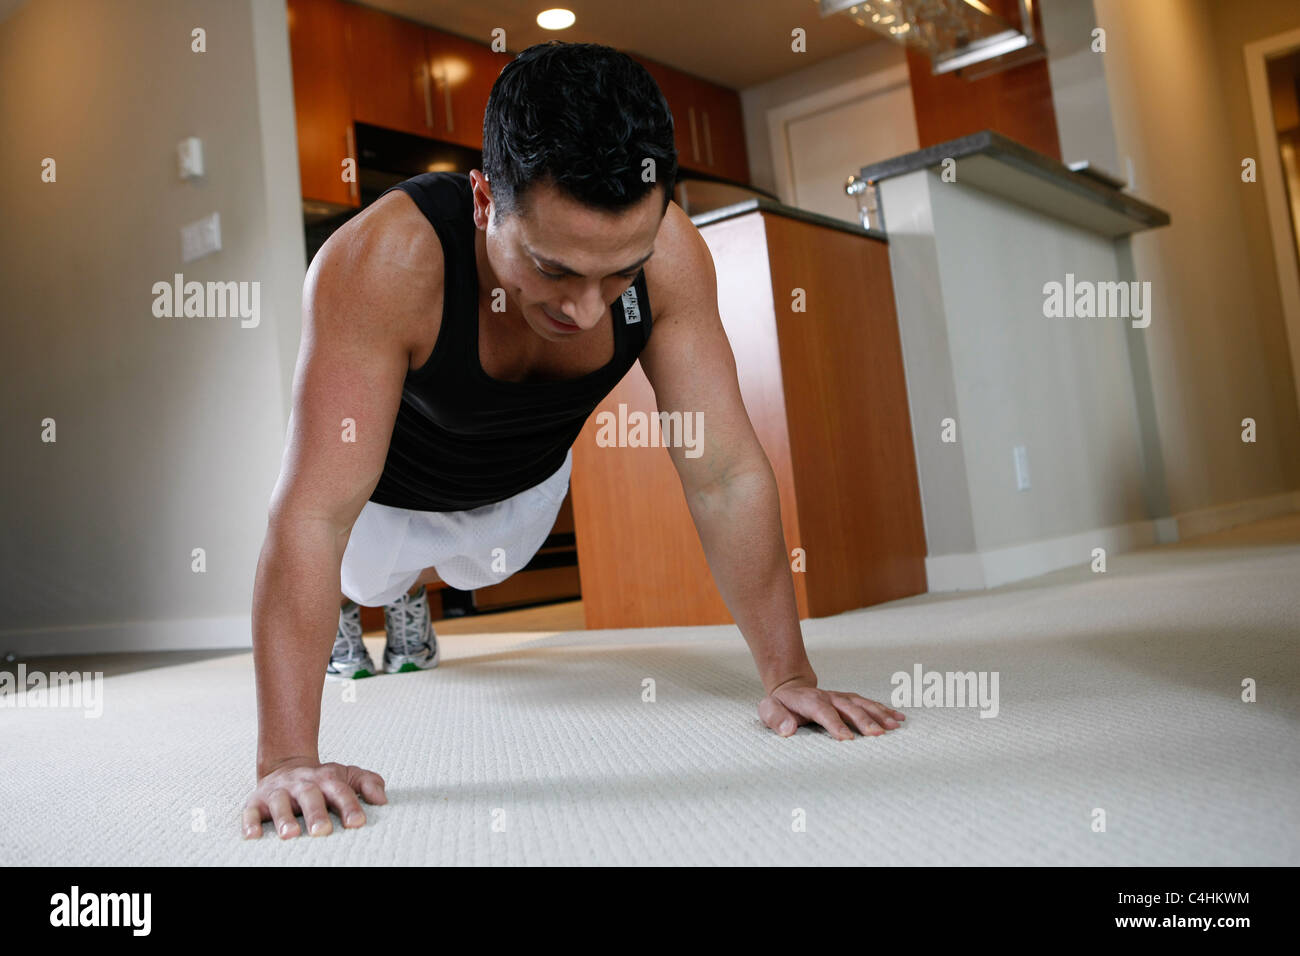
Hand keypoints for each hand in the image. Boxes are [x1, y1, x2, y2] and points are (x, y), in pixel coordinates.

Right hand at [242, 757, 387, 838]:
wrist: (287, 767)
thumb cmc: (323, 780)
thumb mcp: (348, 776)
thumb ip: (368, 783)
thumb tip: (383, 800)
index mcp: (327, 778)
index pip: (341, 791)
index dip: (349, 806)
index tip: (357, 823)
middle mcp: (302, 783)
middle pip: (309, 796)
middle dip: (316, 813)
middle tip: (322, 832)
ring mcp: (278, 791)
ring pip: (279, 802)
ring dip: (284, 818)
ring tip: (291, 835)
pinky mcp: (256, 801)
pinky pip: (250, 811)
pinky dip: (249, 823)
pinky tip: (252, 837)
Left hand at [759, 677, 905, 739]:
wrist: (791, 689)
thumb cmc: (780, 705)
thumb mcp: (768, 709)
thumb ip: (775, 717)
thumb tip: (787, 728)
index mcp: (809, 701)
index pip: (823, 712)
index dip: (835, 725)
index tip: (847, 739)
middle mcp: (828, 697)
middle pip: (848, 708)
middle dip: (864, 721)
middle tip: (878, 735)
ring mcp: (840, 697)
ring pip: (862, 704)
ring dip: (879, 714)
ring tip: (894, 727)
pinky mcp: (849, 700)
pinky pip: (868, 704)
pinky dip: (884, 710)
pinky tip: (898, 718)